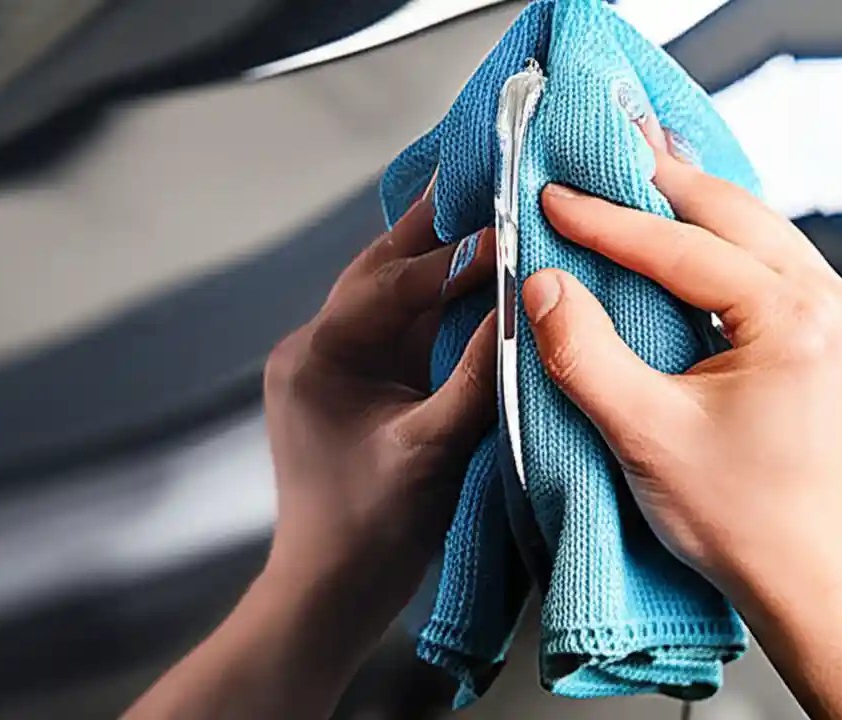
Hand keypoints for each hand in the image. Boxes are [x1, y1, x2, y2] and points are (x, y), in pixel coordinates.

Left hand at [128, 197, 497, 719]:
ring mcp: (338, 366)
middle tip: (494, 183)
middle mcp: (319, 348)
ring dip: (444, 265)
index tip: (508, 227)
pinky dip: (444, 307)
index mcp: (318, 356)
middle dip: (438, 231)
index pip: (389, 282)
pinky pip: (406, 329)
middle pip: (383, 270)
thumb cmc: (367, 533)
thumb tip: (523, 308)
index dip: (451, 253)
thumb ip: (478, 377)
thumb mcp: (431, 451)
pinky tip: (485, 288)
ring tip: (499, 224)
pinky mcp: (361, 385)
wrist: (330, 593)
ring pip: (396, 294)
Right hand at [521, 147, 841, 607]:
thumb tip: (543, 286)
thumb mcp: (646, 437)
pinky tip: (685, 235)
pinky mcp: (836, 335)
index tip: (553, 198)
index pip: (685, 248)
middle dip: (657, 185)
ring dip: (693, 206)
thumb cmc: (746, 524)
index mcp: (796, 322)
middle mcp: (833, 304)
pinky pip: (773, 261)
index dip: (609, 220)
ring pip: (758, 230)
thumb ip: (585, 355)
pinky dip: (722, 241)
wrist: (817, 580)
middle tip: (595, 159)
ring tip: (633, 179)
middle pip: (733, 213)